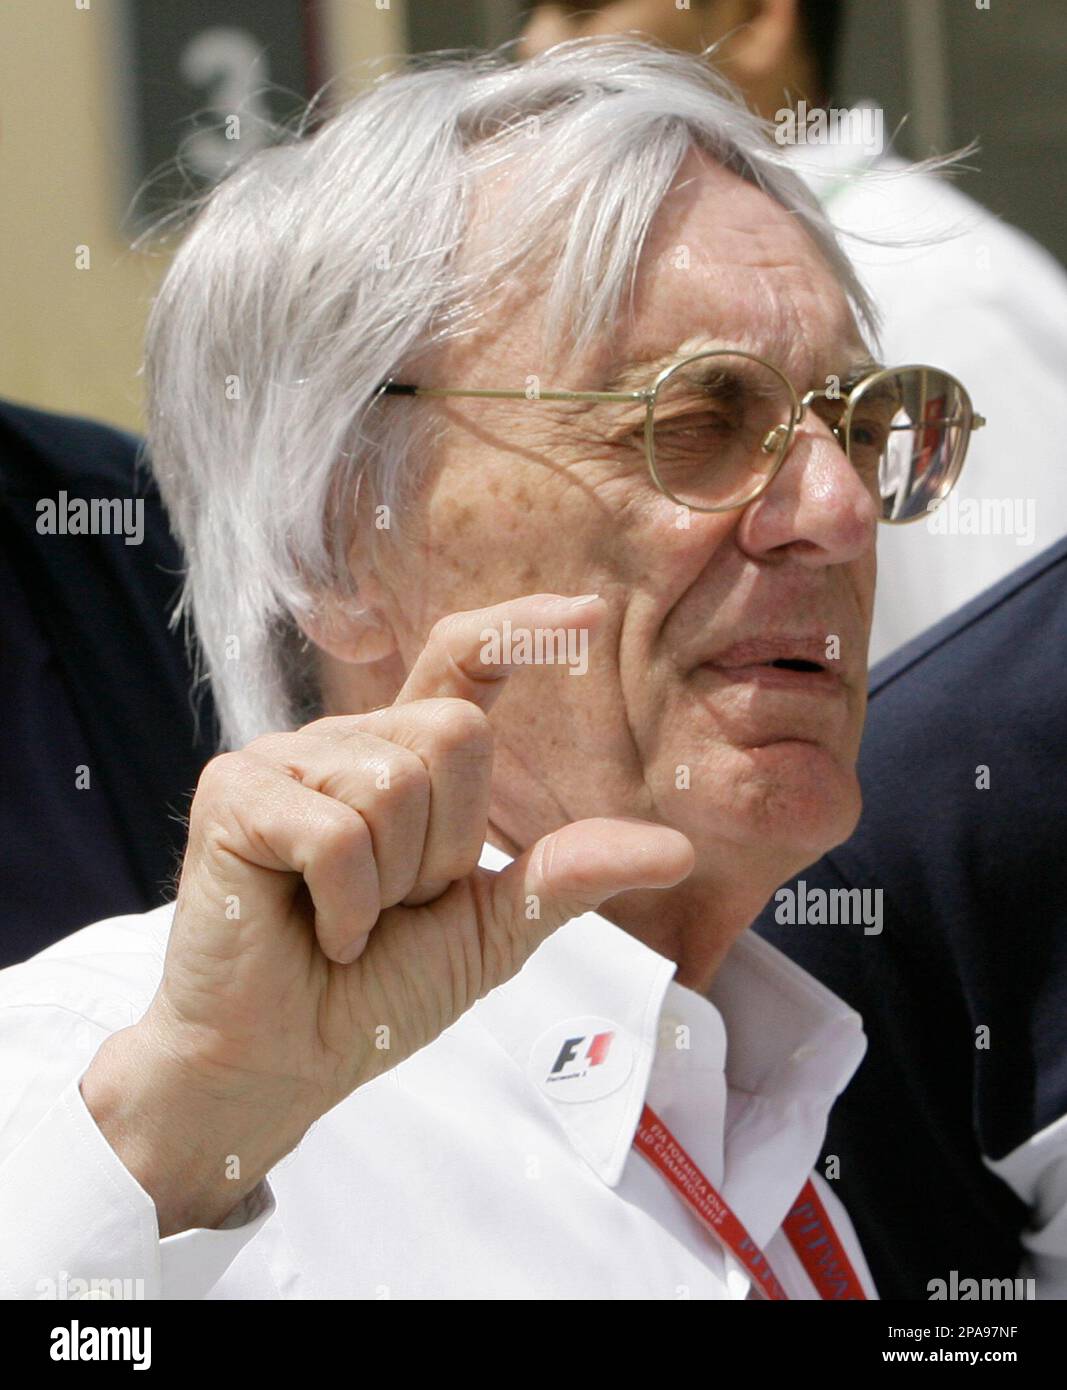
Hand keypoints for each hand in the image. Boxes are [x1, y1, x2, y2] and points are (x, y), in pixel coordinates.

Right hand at [82, 593, 693, 1233]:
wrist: (282, 1066)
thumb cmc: (375, 995)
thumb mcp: (493, 929)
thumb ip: (568, 873)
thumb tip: (678, 850)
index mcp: (403, 760)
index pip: (463, 662)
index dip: (521, 631)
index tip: (592, 614)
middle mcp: (345, 743)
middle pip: (454, 733)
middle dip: (449, 846)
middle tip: (397, 906)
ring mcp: (285, 760)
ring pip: (397, 781)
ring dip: (393, 885)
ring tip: (348, 921)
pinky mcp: (234, 793)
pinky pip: (337, 834)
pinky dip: (347, 910)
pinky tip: (320, 935)